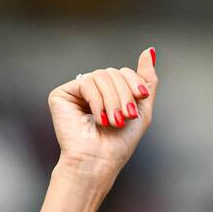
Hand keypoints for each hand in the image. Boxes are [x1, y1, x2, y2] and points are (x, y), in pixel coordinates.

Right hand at [48, 46, 158, 179]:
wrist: (99, 161)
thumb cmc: (119, 143)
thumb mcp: (141, 110)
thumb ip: (146, 81)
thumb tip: (150, 50)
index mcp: (108, 93)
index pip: (123, 72)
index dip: (134, 82)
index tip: (141, 97)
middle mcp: (91, 89)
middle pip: (113, 72)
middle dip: (125, 94)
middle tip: (126, 116)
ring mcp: (75, 91)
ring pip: (101, 76)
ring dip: (113, 100)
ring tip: (114, 121)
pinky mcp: (61, 95)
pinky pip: (86, 83)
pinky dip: (98, 101)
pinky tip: (99, 119)